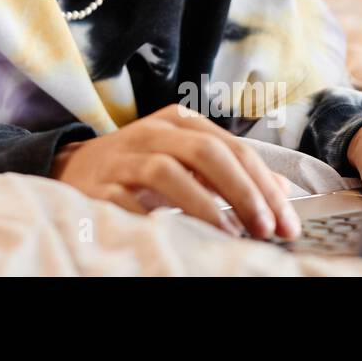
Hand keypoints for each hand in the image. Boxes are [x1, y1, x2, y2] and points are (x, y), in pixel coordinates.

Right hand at [50, 104, 301, 239]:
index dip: (264, 184)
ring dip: (205, 205)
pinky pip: (129, 201)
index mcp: (179, 122)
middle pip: (205, 152)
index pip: (232, 147)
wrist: (73, 169)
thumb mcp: (187, 160)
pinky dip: (157, 219)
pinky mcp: (98, 186)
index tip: (288, 222)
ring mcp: (123, 158)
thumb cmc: (141, 167)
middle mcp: (151, 133)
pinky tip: (181, 238)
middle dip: (243, 192)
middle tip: (266, 229)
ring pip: (168, 170)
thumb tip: (283, 192)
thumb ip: (231, 171)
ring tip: (231, 235)